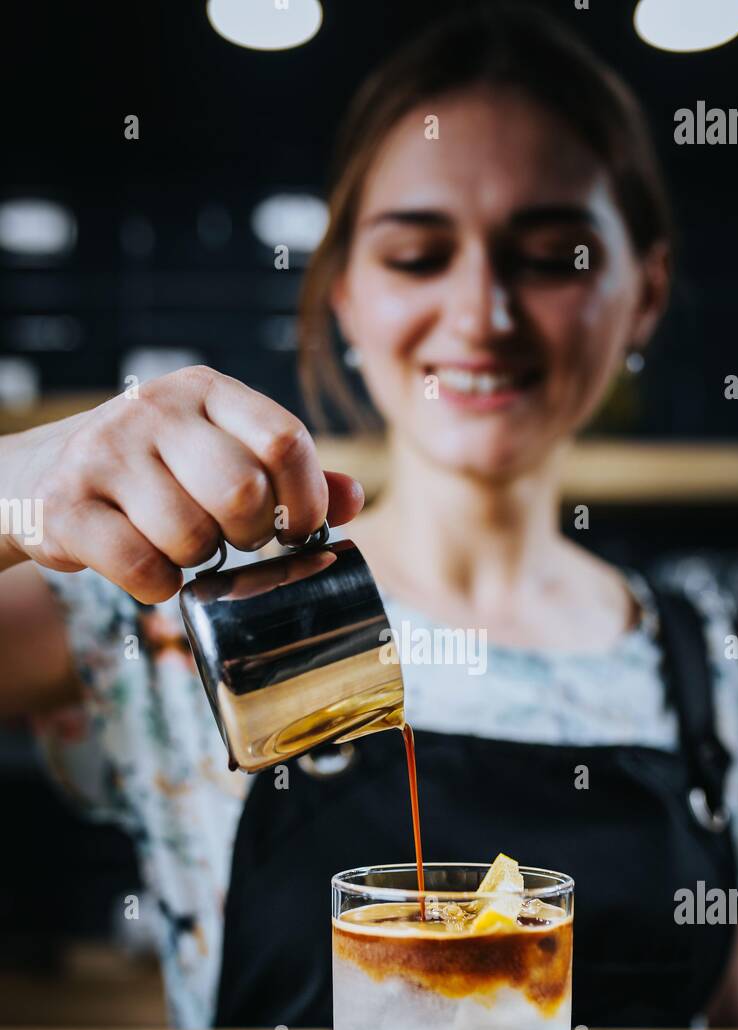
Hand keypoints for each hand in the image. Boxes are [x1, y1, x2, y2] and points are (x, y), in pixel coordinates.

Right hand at [0, 366, 363, 601]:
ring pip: (193, 537)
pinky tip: (148, 570)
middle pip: (244, 491)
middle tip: (232, 542)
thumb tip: (354, 500)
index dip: (306, 498)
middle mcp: (154, 410)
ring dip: (197, 563)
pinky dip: (157, 586)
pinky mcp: (65, 504)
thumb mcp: (217, 452)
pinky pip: (144, 568)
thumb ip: (285, 473)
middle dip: (249, 536)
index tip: (297, 530)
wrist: (37, 477)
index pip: (286, 439)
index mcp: (205, 391)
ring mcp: (105, 453)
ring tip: (179, 548)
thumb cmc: (149, 472)